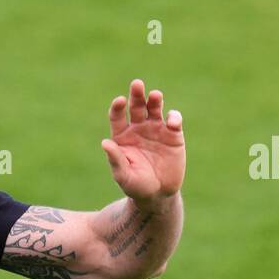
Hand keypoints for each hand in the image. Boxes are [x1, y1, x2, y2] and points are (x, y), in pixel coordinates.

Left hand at [100, 79, 184, 205]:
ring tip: (155, 95)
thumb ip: (115, 159)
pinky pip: (174, 120)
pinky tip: (172, 122)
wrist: (158, 194)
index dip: (117, 107)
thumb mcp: (123, 175)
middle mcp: (138, 129)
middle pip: (136, 106)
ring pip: (154, 108)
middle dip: (136, 95)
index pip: (117, 116)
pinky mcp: (174, 135)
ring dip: (154, 100)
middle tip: (137, 84)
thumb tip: (105, 143)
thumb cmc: (136, 186)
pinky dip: (174, 117)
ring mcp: (156, 129)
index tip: (120, 101)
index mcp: (122, 136)